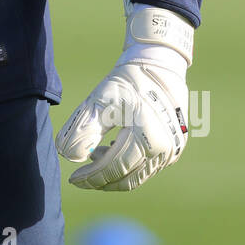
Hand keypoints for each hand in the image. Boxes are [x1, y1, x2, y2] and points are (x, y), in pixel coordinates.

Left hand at [55, 0, 192, 190]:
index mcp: (147, 136)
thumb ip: (84, 130)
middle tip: (80, 175)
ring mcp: (172, 150)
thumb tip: (70, 157)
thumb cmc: (128, 80)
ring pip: (137, 176)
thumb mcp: (100, 101)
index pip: (113, 168)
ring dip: (113, 173)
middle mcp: (164, 148)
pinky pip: (147, 167)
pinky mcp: (174, 149)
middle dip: (100, 180)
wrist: (159, 64)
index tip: (72, 179)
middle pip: (126, 178)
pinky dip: (127, 166)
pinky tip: (112, 148)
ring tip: (96, 153)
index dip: (91, 177)